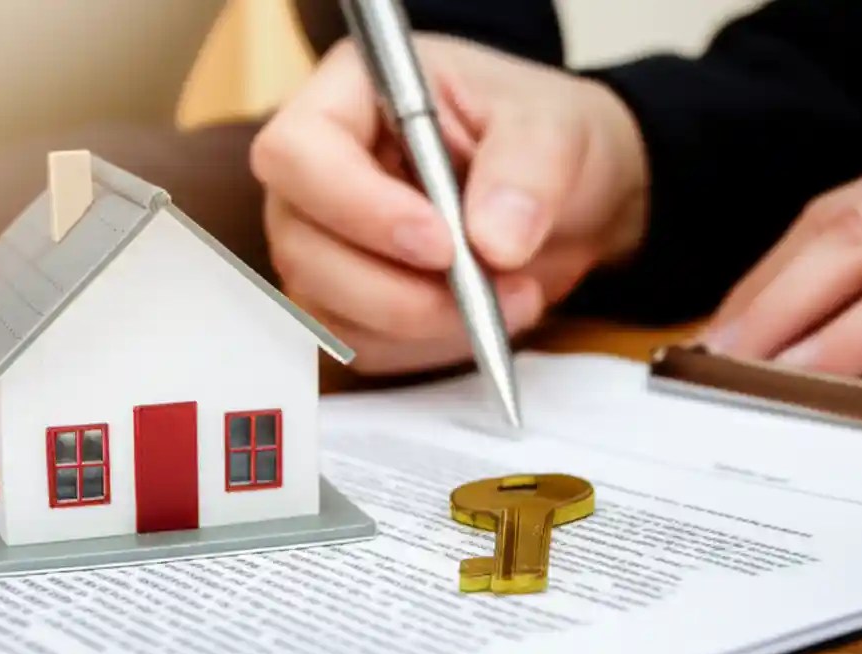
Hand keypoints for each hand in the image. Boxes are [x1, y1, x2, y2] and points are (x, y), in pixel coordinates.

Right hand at [250, 34, 647, 373]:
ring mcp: (320, 245)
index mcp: (348, 97)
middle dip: (397, 290)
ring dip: (425, 324)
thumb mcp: (555, 126)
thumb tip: (493, 242)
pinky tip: (485, 319)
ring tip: (515, 296)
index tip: (443, 243)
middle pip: (302, 248)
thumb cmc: (540, 137)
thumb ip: (527, 169)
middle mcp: (313, 175)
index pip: (299, 153)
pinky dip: (429, 348)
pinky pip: (364, 348)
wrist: (563, 197)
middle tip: (495, 286)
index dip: (357, 207)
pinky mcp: (345, 305)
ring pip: (328, 310)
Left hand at [702, 110, 861, 375]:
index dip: (766, 281)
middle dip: (764, 296)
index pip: (835, 215)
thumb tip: (802, 340)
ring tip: (744, 372)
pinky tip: (811, 371)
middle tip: (710, 358)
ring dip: (789, 313)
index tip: (718, 335)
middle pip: (839, 223)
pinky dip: (855, 334)